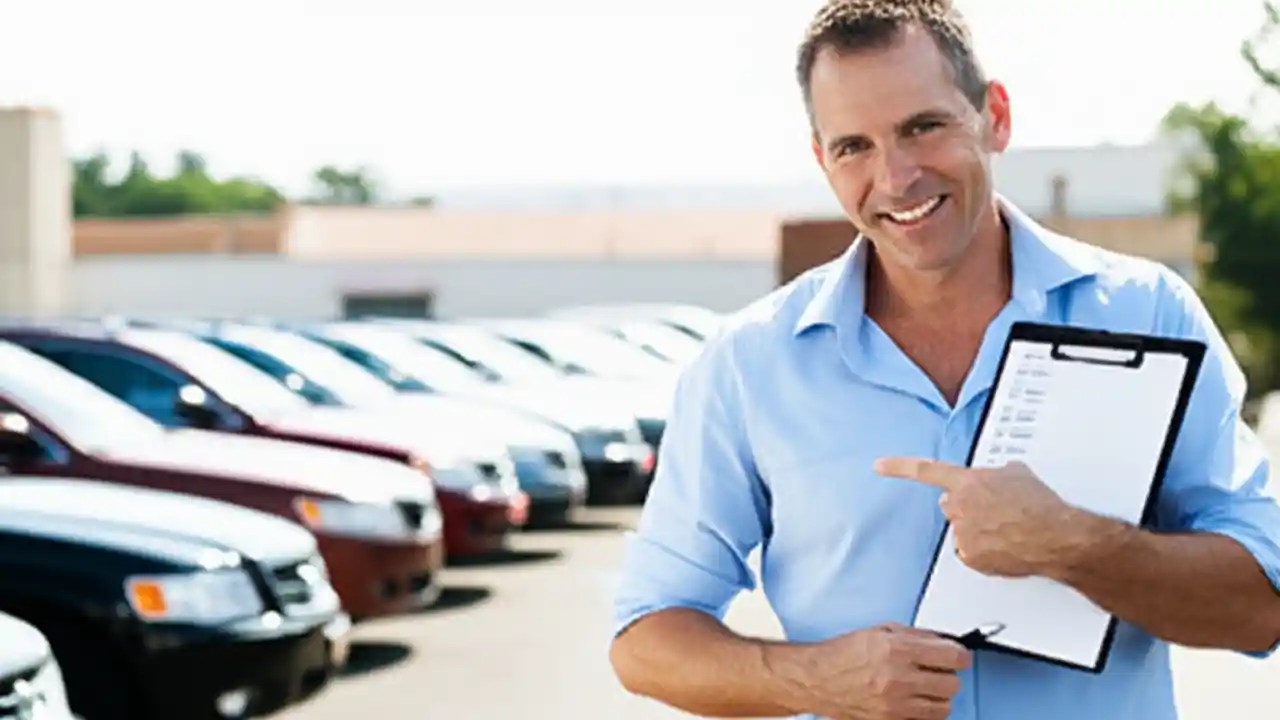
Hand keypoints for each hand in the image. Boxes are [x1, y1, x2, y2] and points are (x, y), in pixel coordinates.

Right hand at [799, 623, 969, 719]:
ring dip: (938, 695)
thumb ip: (916, 636)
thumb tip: (944, 642)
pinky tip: (914, 699)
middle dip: (947, 674)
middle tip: (936, 669)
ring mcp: (896, 703)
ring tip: (923, 686)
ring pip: (944, 706)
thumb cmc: (844, 654)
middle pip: (952, 683)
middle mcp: (899, 678)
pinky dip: (926, 711)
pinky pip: (927, 719)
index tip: (957, 655)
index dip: (959, 655)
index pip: (953, 656)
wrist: (818, 679)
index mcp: (897, 649)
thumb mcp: (880, 631)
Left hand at [875, 458, 1080, 576]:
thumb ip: (995, 473)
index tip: (879, 465)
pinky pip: (971, 554)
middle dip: (966, 509)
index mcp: (968, 482)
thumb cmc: (1039, 505)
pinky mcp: (970, 556)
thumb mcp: (1017, 474)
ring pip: (963, 532)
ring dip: (979, 531)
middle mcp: (959, 506)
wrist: (1054, 535)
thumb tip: (998, 476)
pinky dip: (985, 553)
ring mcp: (963, 533)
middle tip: (994, 513)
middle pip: (950, 506)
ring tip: (1008, 531)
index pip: (926, 471)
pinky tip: (1005, 547)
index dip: (899, 467)